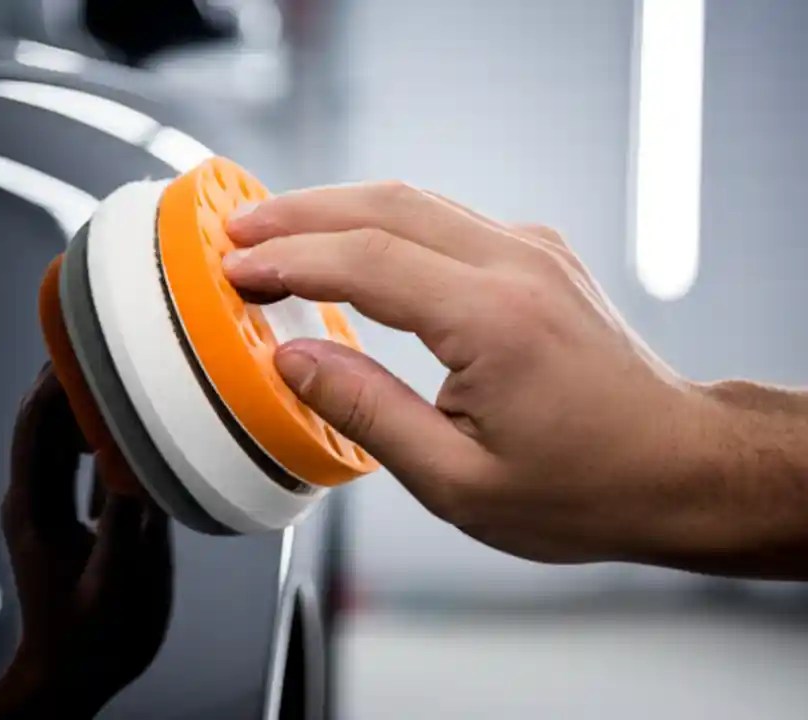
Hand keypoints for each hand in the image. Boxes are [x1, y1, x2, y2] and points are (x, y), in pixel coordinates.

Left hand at [0, 367, 171, 718]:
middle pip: (40, 415)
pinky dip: (97, 431)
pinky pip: (73, 456)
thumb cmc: (91, 642)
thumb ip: (129, 522)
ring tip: (125, 373)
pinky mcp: (61, 513)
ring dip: (85, 400)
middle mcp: (30, 497)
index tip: (90, 339)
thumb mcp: (119, 584)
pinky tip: (131, 428)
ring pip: (55, 432)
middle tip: (112, 338)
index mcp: (34, 508)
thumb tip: (140, 462)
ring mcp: (42, 504)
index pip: (35, 422)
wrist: (69, 678)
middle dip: (71, 374)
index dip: (59, 377)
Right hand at [222, 183, 721, 565]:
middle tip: (236, 229)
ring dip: (335, 208)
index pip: (366, 260)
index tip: (235, 267)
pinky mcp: (536, 256)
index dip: (289, 258)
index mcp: (496, 321)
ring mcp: (532, 252)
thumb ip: (366, 412)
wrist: (680, 467)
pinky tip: (344, 244)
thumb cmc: (585, 488)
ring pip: (414, 200)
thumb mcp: (458, 481)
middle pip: (385, 205)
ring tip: (273, 229)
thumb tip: (292, 360)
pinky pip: (443, 218)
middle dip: (298, 212)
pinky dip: (379, 222)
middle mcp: (517, 266)